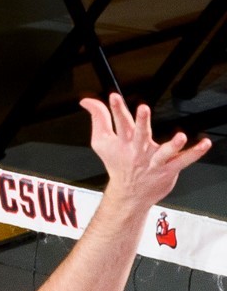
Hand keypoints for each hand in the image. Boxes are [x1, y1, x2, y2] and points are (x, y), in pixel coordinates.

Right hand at [81, 93, 210, 210]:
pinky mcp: (169, 169)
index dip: (116, 108)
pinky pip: (184, 160)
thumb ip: (97, 118)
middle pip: (140, 134)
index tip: (114, 96)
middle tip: (143, 109)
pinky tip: (204, 144)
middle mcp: (139, 150)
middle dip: (141, 121)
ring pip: (164, 152)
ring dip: (173, 145)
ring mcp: (155, 160)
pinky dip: (195, 153)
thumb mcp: (101, 141)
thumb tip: (87, 101)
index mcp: (123, 142)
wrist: (129, 193)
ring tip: (180, 137)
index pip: (117, 122)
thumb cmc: (117, 164)